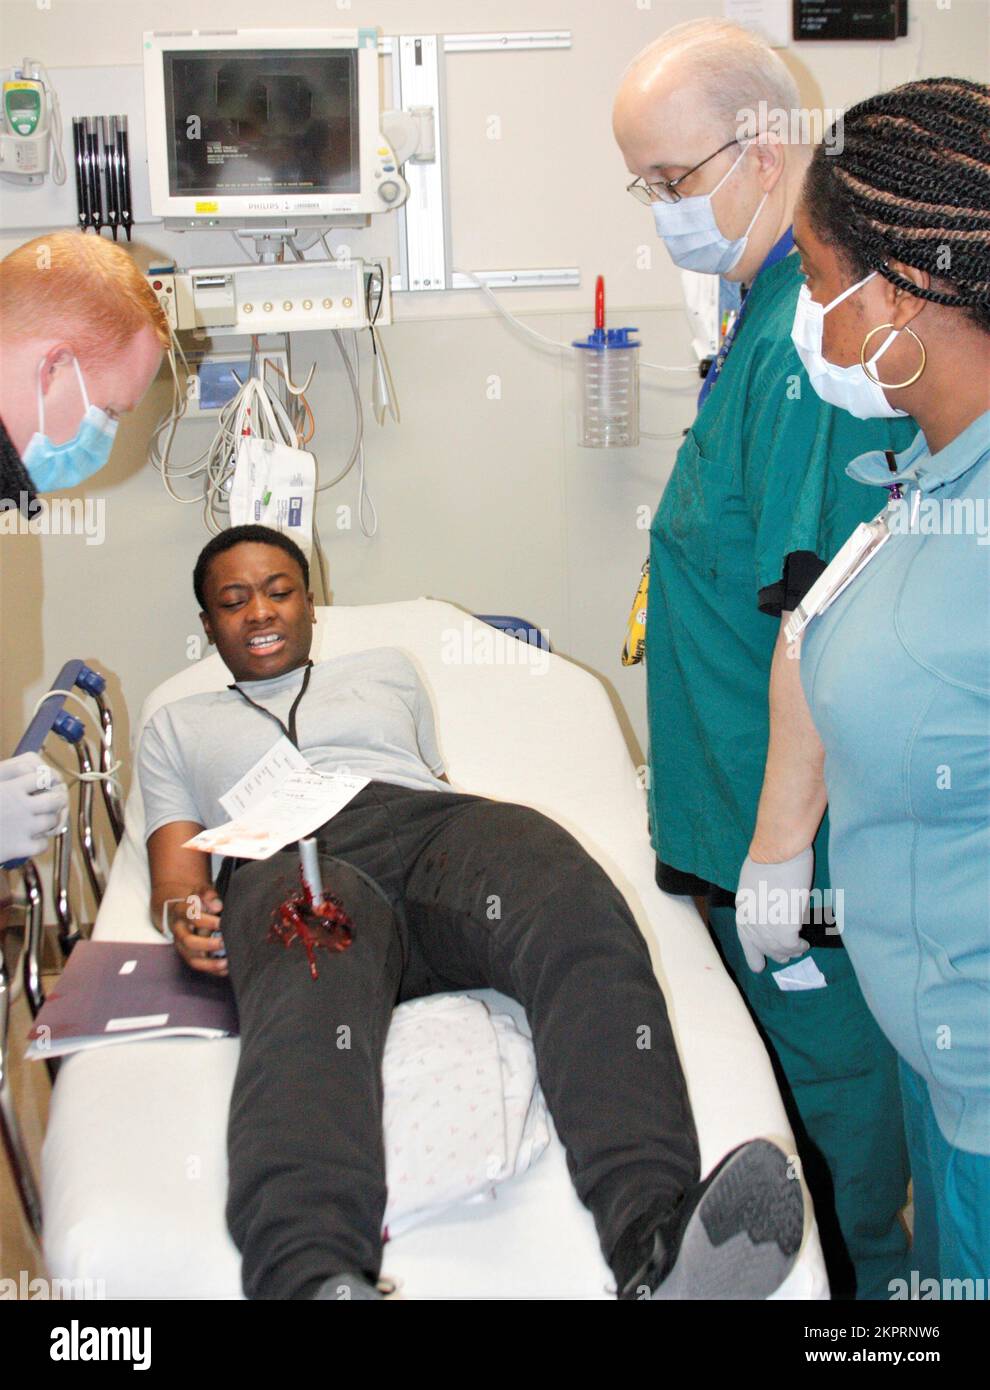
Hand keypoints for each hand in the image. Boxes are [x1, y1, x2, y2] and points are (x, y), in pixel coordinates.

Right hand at [0, 753, 68, 862]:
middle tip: (54, 803)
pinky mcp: (19, 847)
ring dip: (50, 822)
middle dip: (56, 801)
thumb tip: (27, 770)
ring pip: (52, 821)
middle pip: (55, 799)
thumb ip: (6, 777)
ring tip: (42, 822)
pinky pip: (43, 844)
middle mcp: (20, 805)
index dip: (49, 779)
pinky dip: (40, 843)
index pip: (43, 776)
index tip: (49, 782)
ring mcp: (22, 827)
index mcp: (9, 787)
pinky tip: (32, 841)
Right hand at [164, 886, 226, 976]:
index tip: (222, 922)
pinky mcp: (189, 955)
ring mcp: (182, 946)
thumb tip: (217, 905)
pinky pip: (199, 966)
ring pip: (191, 959)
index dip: (206, 921)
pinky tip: (226, 968)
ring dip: (209, 964)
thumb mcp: (201, 891)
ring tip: (226, 963)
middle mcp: (179, 931)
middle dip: (207, 944)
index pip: (191, 916)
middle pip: (188, 941)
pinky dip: (212, 970)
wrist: (184, 911)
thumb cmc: (198, 901)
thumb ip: (208, 894)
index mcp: (181, 911)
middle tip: (224, 942)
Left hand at [735, 847, 813, 973]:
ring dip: (790, 951)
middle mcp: (751, 922)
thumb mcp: (753, 884)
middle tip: (788, 956)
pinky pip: (793, 945)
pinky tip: (804, 943)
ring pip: (779, 949)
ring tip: (800, 948)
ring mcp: (767, 927)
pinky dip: (799, 946)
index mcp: (742, 910)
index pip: (745, 939)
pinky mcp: (785, 927)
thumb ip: (759, 902)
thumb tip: (771, 911)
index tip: (758, 966)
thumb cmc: (768, 859)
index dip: (753, 953)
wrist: (777, 852)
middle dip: (776, 954)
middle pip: (764, 948)